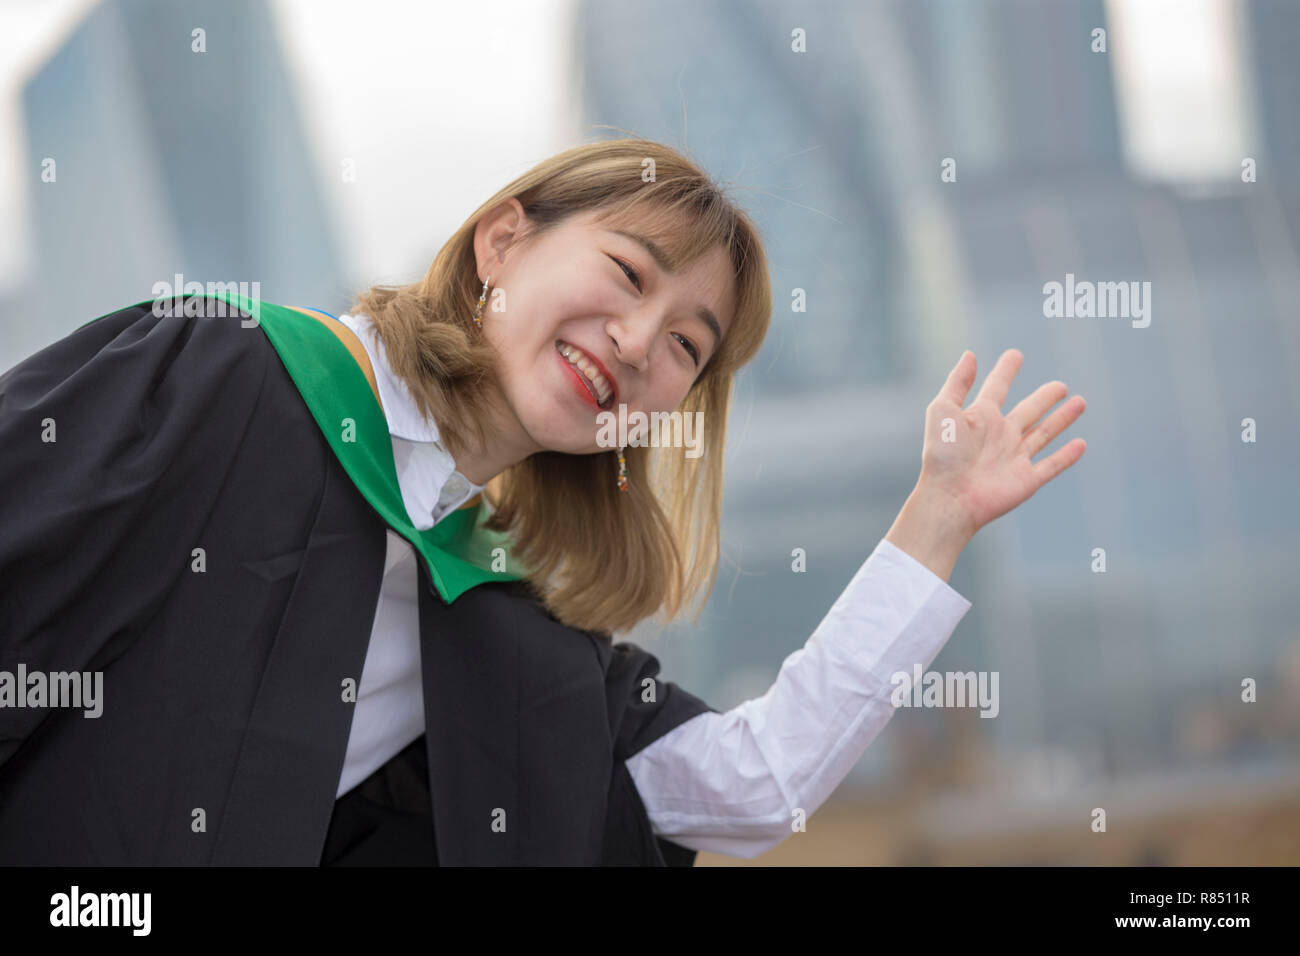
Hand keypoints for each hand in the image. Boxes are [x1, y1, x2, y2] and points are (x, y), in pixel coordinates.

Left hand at [918, 349, 1085, 535]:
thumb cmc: (942, 454)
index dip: (1006, 371)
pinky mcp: (1027, 480)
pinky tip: (1081, 444)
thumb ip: (957, 382)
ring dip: (1062, 419)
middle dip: (1045, 398)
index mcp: (980, 418)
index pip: (997, 387)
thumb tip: (970, 355)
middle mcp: (1000, 436)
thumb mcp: (943, 410)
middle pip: (1028, 411)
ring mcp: (1014, 458)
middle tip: (1061, 386)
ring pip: (1044, 434)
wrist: (949, 497)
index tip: (1015, 354)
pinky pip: (1052, 465)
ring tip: (1080, 402)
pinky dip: (1067, 456)